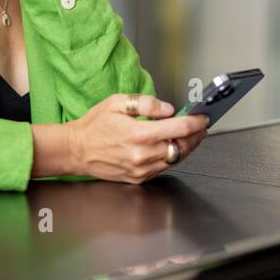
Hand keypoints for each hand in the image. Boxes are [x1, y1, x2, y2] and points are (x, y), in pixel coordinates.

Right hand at [65, 93, 209, 183]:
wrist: (76, 150)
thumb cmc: (94, 125)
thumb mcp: (116, 102)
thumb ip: (146, 103)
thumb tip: (168, 108)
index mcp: (139, 134)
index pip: (179, 128)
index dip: (196, 122)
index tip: (204, 117)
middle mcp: (142, 154)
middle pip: (182, 145)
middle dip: (196, 135)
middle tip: (201, 126)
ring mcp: (141, 169)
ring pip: (175, 158)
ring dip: (186, 146)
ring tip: (190, 135)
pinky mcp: (138, 177)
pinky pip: (163, 167)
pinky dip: (171, 156)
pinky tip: (171, 146)